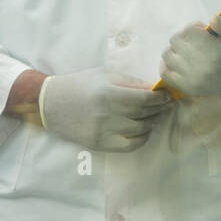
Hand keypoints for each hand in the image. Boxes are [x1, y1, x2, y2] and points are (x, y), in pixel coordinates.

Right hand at [38, 67, 170, 151]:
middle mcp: (107, 114)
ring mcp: (103, 131)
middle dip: (158, 109)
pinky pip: (129, 145)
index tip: (169, 96)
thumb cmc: (80, 84)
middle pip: (144, 114)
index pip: (145, 98)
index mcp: (109, 93)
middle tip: (165, 105)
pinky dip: (141, 139)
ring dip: (151, 123)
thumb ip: (131, 82)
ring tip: (154, 116)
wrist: (51, 103)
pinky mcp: (99, 144)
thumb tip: (156, 88)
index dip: (160, 98)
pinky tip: (143, 131)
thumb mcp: (105, 75)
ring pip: (140, 130)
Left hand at [158, 14, 220, 95]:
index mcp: (214, 51)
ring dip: (175, 49)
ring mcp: (193, 78)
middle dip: (185, 37)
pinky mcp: (189, 88)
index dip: (194, 27)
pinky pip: (166, 74)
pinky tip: (176, 61)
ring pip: (167, 55)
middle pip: (176, 41)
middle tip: (195, 39)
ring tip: (187, 50)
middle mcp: (201, 65)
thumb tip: (211, 19)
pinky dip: (166, 66)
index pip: (188, 31)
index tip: (202, 30)